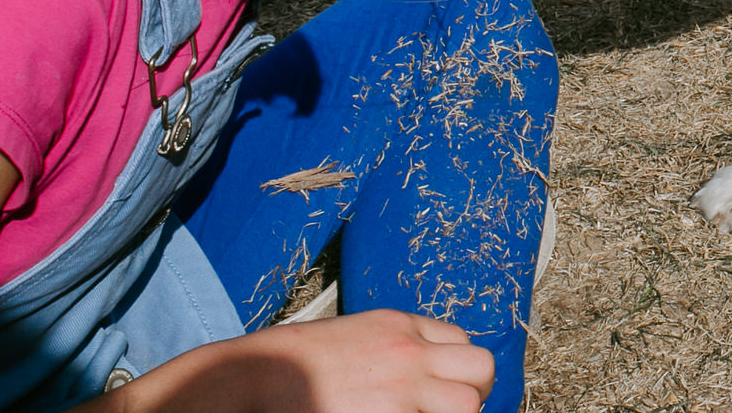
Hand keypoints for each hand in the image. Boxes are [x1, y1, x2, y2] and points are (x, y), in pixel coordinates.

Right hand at [109, 311, 492, 412]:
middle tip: (446, 412)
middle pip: (480, 370)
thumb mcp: (350, 337)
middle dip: (472, 394)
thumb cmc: (291, 363)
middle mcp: (410, 354)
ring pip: (469, 404)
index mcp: (400, 327)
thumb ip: (391, 347)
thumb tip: (421, 373)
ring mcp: (402, 389)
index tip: (441, 392)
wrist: (251, 379)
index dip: (458, 372)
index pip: (463, 343)